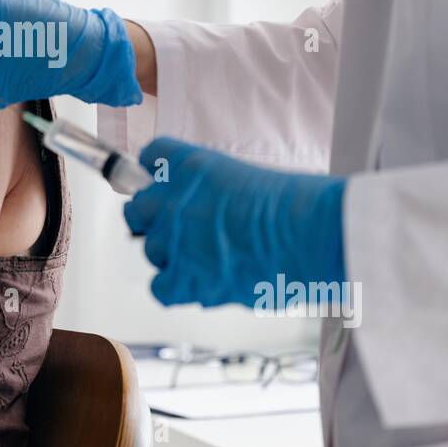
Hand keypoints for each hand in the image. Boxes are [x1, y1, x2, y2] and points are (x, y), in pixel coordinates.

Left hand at [123, 137, 346, 307]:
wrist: (309, 235)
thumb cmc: (296, 207)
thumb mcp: (246, 178)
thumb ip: (212, 190)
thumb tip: (202, 210)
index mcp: (191, 165)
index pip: (152, 157)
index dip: (159, 176)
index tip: (166, 186)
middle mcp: (173, 199)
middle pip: (138, 209)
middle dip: (155, 220)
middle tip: (182, 232)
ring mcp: (173, 240)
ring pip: (152, 251)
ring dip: (174, 257)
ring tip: (212, 260)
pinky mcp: (183, 278)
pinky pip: (160, 287)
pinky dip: (177, 289)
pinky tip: (204, 283)